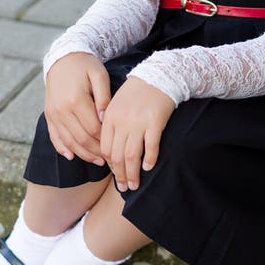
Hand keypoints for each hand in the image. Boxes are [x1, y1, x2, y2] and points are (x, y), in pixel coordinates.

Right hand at [44, 52, 110, 163]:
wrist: (62, 57)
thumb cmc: (86, 65)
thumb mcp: (99, 75)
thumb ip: (104, 97)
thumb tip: (105, 119)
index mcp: (76, 99)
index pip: (93, 128)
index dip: (105, 140)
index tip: (117, 145)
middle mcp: (62, 109)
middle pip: (81, 138)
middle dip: (96, 151)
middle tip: (110, 160)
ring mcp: (53, 113)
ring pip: (68, 141)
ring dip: (82, 153)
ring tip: (97, 161)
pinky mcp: (48, 114)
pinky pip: (54, 136)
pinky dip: (62, 148)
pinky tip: (71, 156)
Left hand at [100, 76, 175, 190]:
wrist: (158, 76)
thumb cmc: (136, 92)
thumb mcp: (116, 104)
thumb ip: (110, 124)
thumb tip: (109, 150)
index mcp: (110, 118)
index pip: (106, 148)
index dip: (110, 165)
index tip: (115, 174)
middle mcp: (122, 122)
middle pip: (117, 156)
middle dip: (120, 175)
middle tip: (125, 187)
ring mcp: (139, 123)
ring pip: (132, 156)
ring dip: (133, 173)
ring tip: (135, 184)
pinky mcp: (155, 123)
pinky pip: (151, 147)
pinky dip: (149, 159)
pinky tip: (148, 167)